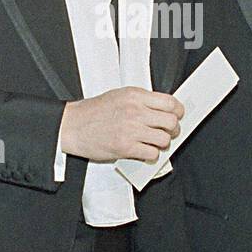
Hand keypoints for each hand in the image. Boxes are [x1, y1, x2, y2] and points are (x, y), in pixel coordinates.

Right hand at [60, 87, 183, 162]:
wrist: (72, 126)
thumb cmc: (93, 112)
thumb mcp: (119, 96)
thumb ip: (141, 101)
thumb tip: (162, 109)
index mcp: (135, 96)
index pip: (169, 102)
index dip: (178, 111)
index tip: (177, 115)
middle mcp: (135, 111)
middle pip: (171, 121)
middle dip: (173, 129)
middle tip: (167, 132)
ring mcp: (131, 130)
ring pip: (164, 139)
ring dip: (161, 143)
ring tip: (153, 142)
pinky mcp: (126, 147)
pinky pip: (151, 154)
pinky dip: (150, 155)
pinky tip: (143, 151)